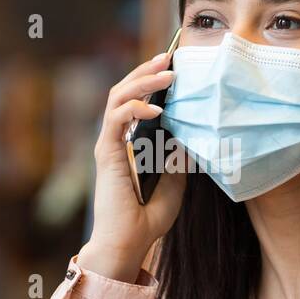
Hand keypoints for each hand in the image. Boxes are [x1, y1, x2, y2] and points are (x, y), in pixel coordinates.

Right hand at [80, 51, 186, 282]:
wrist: (128, 243)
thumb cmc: (147, 218)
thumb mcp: (176, 182)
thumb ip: (179, 157)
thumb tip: (193, 133)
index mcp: (130, 143)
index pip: (137, 101)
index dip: (152, 81)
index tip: (175, 66)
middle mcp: (116, 139)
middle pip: (125, 91)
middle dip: (147, 71)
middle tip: (170, 56)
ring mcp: (109, 144)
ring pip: (117, 97)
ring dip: (142, 81)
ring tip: (166, 72)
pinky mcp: (106, 153)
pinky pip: (117, 119)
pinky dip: (136, 108)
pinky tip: (157, 107)